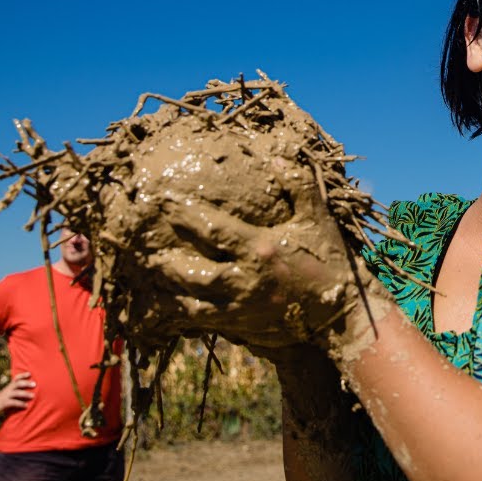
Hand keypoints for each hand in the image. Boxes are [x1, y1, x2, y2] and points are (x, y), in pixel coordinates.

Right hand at [0, 371, 34, 415]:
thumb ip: (17, 390)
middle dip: (26, 383)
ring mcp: (6, 396)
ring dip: (25, 394)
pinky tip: (26, 406)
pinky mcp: (5, 403)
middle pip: (18, 383)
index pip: (16, 378)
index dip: (22, 375)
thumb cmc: (3, 398)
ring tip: (33, 396)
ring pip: (16, 393)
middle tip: (34, 384)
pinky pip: (13, 402)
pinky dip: (20, 404)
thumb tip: (30, 388)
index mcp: (10, 386)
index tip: (29, 374)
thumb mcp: (9, 392)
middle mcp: (9, 389)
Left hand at [132, 155, 371, 348]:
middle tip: (139, 245)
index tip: (161, 199)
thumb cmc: (329, 260)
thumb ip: (297, 185)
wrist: (342, 315)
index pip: (211, 229)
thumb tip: (277, 153)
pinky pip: (200, 321)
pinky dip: (178, 314)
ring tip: (145, 273)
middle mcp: (245, 281)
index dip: (183, 214)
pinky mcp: (240, 327)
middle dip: (163, 258)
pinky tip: (162, 304)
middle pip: (190, 272)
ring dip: (164, 289)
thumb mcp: (318, 218)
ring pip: (189, 302)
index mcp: (260, 249)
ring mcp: (241, 308)